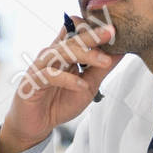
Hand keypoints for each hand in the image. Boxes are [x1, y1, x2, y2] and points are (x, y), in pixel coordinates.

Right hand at [0, 18, 116, 152]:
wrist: (37, 125)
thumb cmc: (60, 102)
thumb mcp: (88, 86)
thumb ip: (101, 69)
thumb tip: (121, 51)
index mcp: (63, 52)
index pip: (75, 31)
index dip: (91, 26)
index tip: (113, 27)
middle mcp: (51, 55)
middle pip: (72, 39)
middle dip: (92, 35)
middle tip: (111, 32)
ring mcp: (40, 67)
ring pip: (61, 54)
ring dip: (85, 56)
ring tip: (104, 61)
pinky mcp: (32, 83)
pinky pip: (50, 77)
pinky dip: (68, 80)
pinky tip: (82, 85)